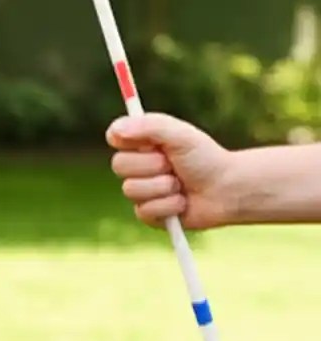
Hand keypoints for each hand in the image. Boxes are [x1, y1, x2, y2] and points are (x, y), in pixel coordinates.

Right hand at [106, 113, 236, 229]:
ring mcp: (140, 190)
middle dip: (151, 166)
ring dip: (162, 188)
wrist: (227, 189)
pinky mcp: (148, 213)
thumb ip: (149, 127)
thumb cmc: (205, 158)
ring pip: (131, 190)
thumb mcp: (180, 135)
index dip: (126, 140)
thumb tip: (115, 132)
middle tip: (172, 165)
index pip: (113, 136)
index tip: (147, 142)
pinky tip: (182, 202)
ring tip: (181, 186)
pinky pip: (144, 211)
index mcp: (140, 142)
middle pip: (118, 165)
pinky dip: (168, 206)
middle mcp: (136, 165)